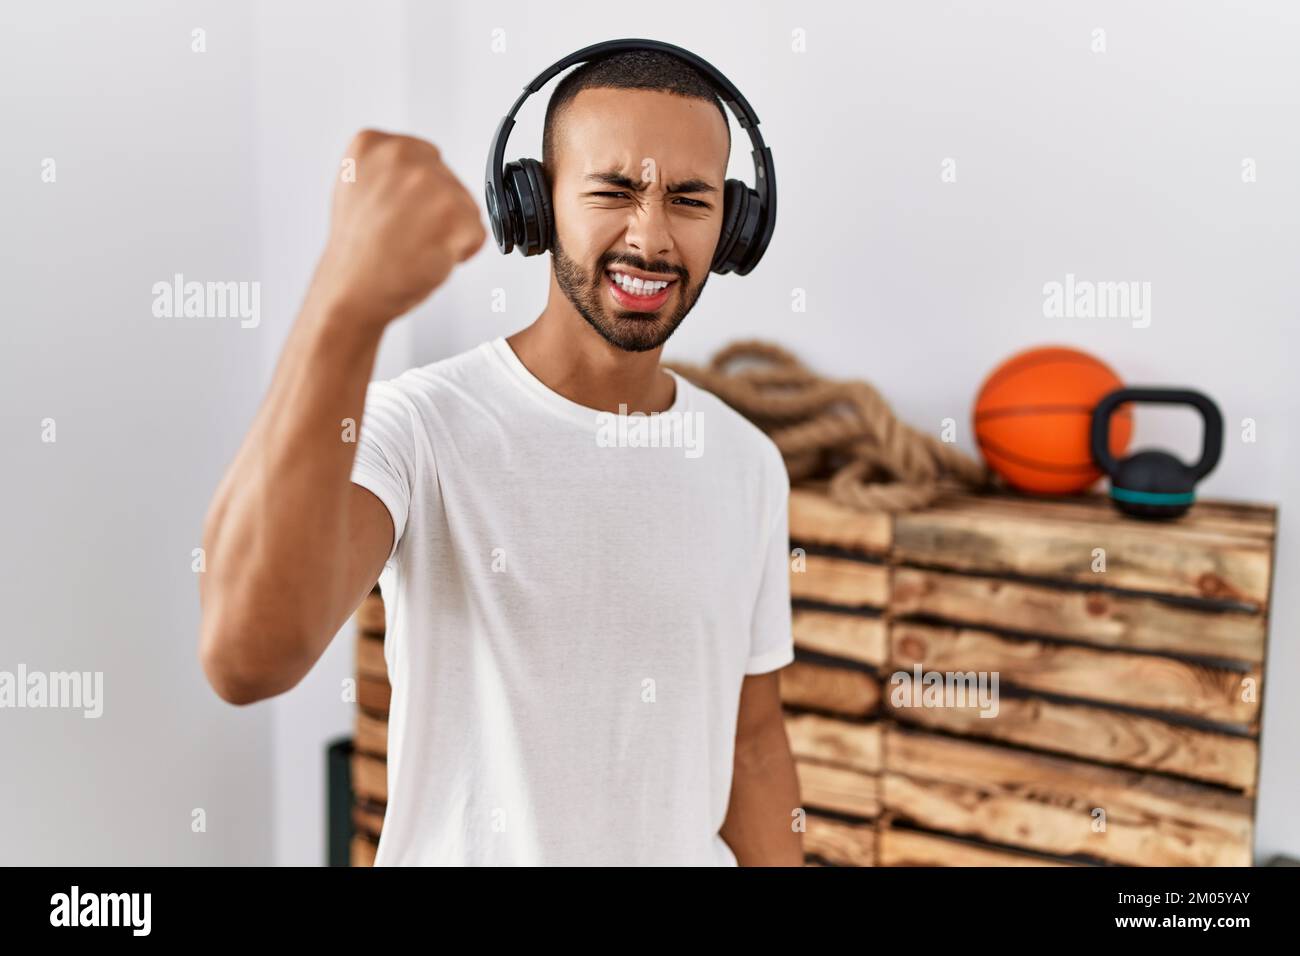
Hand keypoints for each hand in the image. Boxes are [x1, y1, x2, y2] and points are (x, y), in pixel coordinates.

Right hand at [315, 129, 486, 325]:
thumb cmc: (356, 250)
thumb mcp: (357, 186)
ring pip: (465, 207)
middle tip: (404, 233)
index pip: (425, 158)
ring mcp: (431, 184)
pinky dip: (460, 252)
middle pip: (448, 181)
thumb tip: (425, 169)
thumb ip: (390, 169)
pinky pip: (475, 234)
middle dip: (436, 211)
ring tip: (413, 245)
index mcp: (373, 144)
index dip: (418, 193)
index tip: (396, 211)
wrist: (352, 290)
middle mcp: (402, 156)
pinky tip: (428, 256)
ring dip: (448, 231)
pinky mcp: (455, 216)